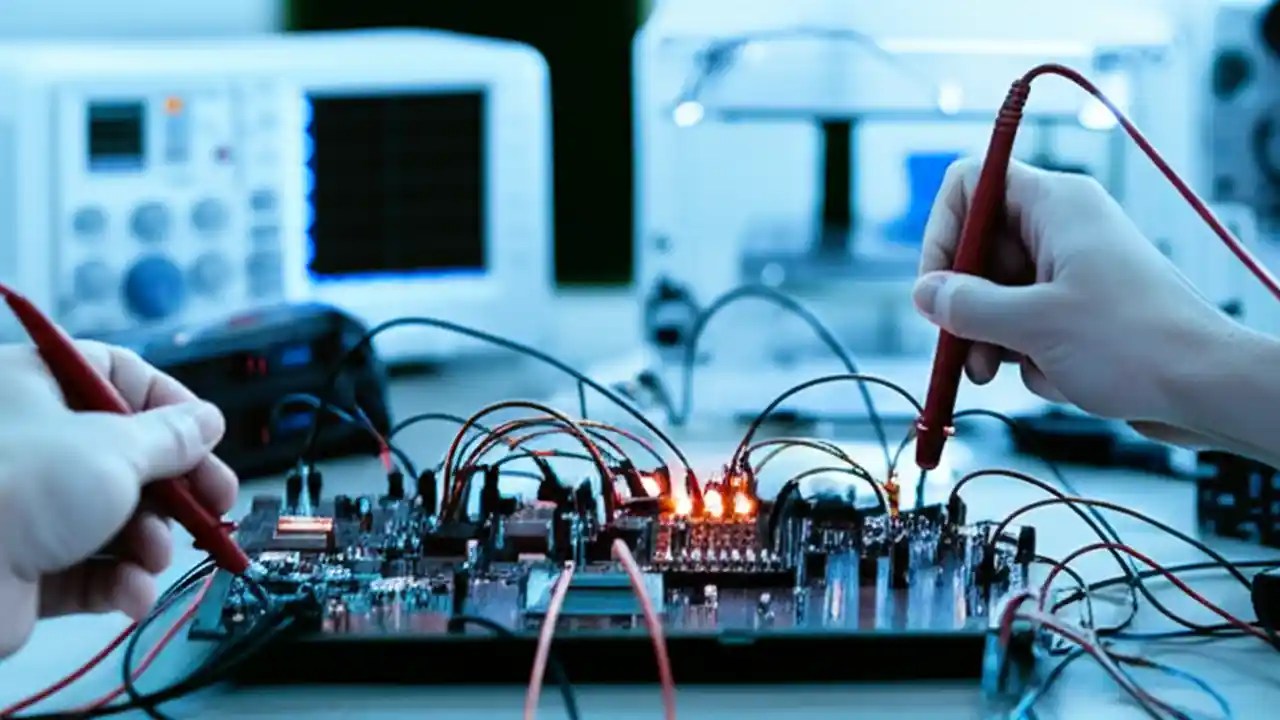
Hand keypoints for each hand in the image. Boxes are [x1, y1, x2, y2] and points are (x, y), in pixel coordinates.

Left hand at [0, 341, 236, 656]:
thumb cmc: (11, 489)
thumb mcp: (114, 447)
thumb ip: (170, 437)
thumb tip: (204, 422)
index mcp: (32, 387)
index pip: (116, 377)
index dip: (170, 406)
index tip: (208, 437)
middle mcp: (27, 443)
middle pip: (125, 455)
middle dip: (174, 488)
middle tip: (213, 504)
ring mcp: (24, 507)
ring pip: (113, 517)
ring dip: (149, 541)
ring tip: (154, 554)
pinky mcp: (23, 567)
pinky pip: (90, 569)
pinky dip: (119, 582)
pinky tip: (129, 590)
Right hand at [912, 158, 1232, 443]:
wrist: (1204, 387)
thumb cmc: (1136, 344)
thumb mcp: (1033, 325)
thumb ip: (968, 306)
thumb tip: (925, 294)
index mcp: (1055, 205)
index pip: (971, 183)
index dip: (943, 230)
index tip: (937, 285)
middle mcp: (1061, 228)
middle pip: (978, 249)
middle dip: (963, 303)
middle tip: (959, 347)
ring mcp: (1071, 269)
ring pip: (997, 292)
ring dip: (989, 336)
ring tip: (996, 371)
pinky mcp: (1080, 308)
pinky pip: (1025, 322)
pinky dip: (1026, 352)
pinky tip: (1054, 374)